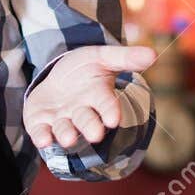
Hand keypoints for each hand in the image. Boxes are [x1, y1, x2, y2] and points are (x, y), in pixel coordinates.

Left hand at [23, 44, 155, 149]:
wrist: (57, 78)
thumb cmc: (85, 70)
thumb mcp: (103, 57)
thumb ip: (125, 57)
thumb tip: (154, 54)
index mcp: (98, 97)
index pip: (107, 105)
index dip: (110, 111)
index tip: (114, 119)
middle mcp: (81, 112)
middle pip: (87, 121)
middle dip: (90, 127)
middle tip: (95, 135)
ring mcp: (61, 119)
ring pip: (65, 129)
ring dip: (66, 134)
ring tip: (68, 138)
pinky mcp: (40, 122)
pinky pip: (41, 131)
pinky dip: (41, 136)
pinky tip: (41, 139)